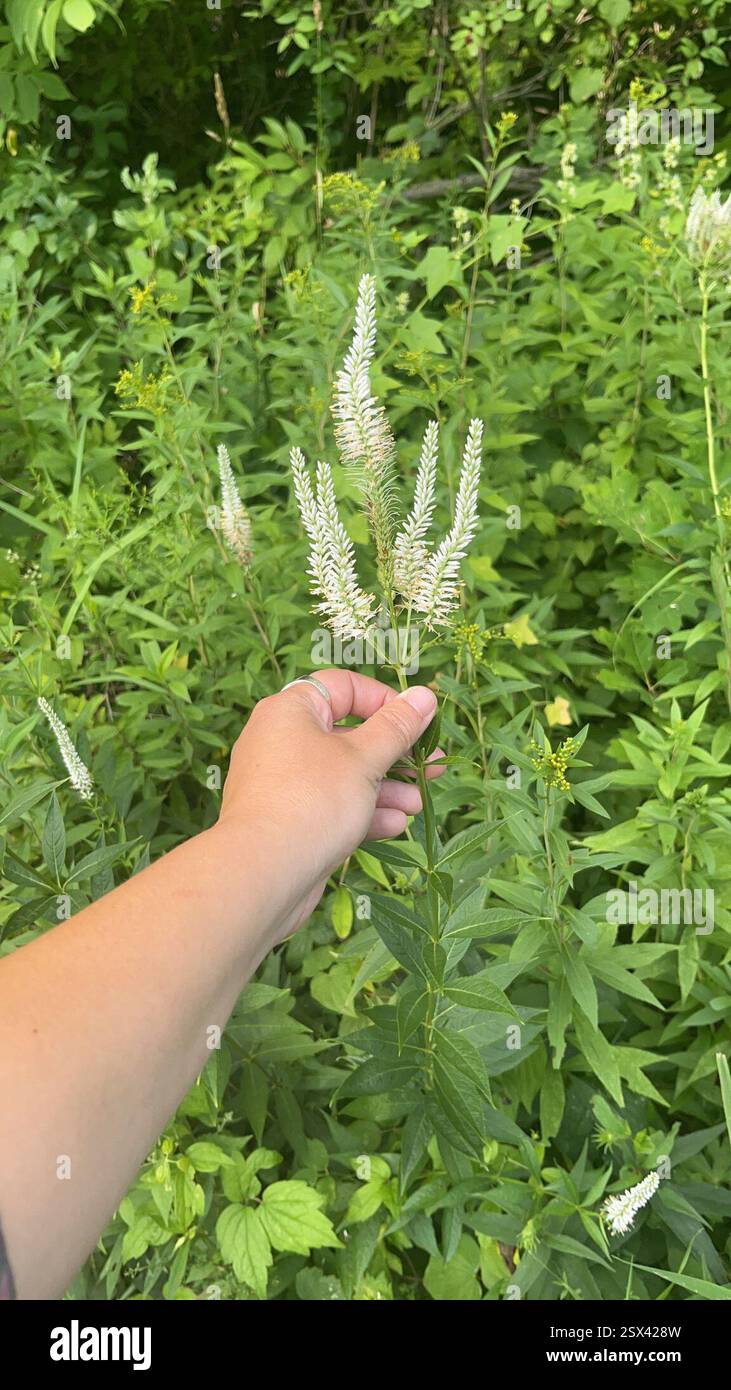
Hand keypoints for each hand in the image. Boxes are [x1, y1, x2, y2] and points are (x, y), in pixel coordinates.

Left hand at [216, 669, 443, 942]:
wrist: (262, 874)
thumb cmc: (312, 800)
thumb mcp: (364, 758)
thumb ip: (397, 727)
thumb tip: (425, 694)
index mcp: (291, 711)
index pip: (342, 688)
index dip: (383, 700)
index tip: (416, 722)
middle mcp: (281, 740)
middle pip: (347, 735)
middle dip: (393, 754)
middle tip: (431, 767)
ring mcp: (282, 783)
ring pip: (342, 775)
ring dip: (384, 788)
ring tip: (416, 805)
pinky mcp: (287, 820)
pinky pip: (329, 806)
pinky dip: (361, 813)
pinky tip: (395, 826)